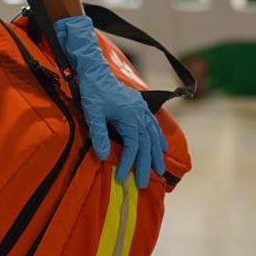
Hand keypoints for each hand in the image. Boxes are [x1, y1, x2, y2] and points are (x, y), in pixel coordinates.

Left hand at [54, 16, 168, 187]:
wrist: (96, 71)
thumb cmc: (93, 92)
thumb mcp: (93, 113)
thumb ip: (98, 134)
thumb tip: (102, 154)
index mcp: (130, 117)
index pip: (133, 146)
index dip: (128, 163)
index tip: (122, 178)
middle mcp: (140, 115)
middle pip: (146, 144)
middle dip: (146, 165)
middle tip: (143, 184)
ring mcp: (142, 110)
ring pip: (153, 136)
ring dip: (156, 154)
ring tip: (159, 170)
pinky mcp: (140, 107)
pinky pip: (154, 125)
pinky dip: (159, 138)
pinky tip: (162, 147)